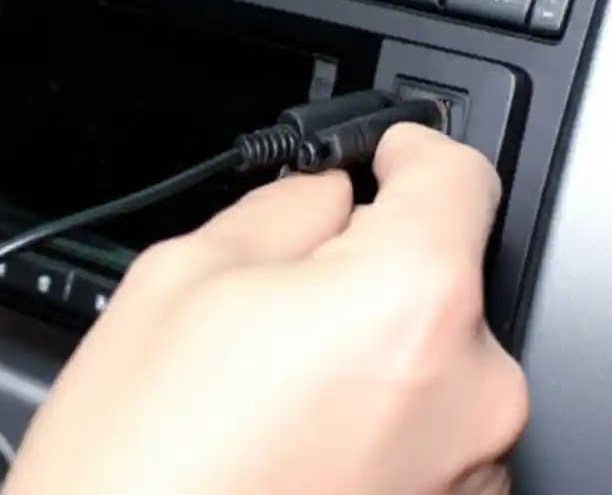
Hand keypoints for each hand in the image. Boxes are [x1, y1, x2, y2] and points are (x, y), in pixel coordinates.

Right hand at [4, 125, 527, 494]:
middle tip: (275, 301)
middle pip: (439, 274)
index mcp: (411, 305)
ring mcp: (471, 470)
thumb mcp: (179, 279)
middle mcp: (473, 393)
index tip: (385, 154)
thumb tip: (325, 192)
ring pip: (430, 356)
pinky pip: (429, 430)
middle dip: (368, 266)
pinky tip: (297, 440)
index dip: (408, 149)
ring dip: (370, 350)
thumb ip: (282, 209)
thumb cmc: (138, 470)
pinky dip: (377, 418)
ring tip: (271, 393)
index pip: (460, 176)